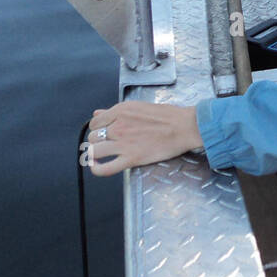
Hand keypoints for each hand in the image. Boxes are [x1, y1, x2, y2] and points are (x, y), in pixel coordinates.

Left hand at [87, 101, 203, 175]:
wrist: (184, 126)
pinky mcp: (131, 158)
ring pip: (94, 150)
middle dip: (96, 141)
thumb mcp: (137, 106)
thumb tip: (98, 113)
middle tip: (107, 144)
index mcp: (120, 111)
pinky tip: (97, 167)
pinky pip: (106, 168)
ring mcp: (123, 143)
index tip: (104, 133)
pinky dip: (97, 170)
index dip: (97, 128)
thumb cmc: (167, 116)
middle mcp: (118, 126)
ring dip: (95, 154)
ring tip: (102, 155)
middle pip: (92, 137)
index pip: (95, 122)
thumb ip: (115, 111)